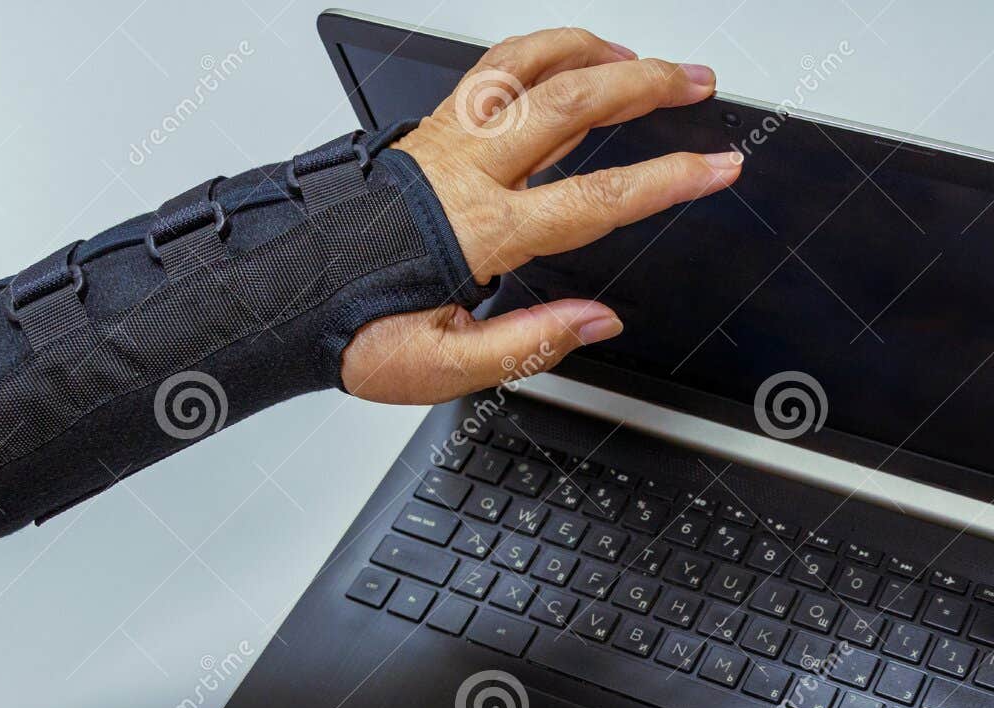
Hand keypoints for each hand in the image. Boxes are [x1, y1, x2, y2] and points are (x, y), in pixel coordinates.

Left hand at [340, 26, 739, 403]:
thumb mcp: (442, 369)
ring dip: (594, 52)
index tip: (717, 165)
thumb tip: (599, 321)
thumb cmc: (352, 332)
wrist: (276, 297)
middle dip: (646, 86)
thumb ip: (529, 344)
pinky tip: (566, 59)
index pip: (594, 198)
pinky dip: (539, 53)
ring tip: (643, 59)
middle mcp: (463, 172)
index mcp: (479, 233)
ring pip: (528, 68)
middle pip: (570, 103)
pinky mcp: (426, 131)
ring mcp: (443, 141)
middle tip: (696, 81)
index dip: (666, 179)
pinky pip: (490, 71)